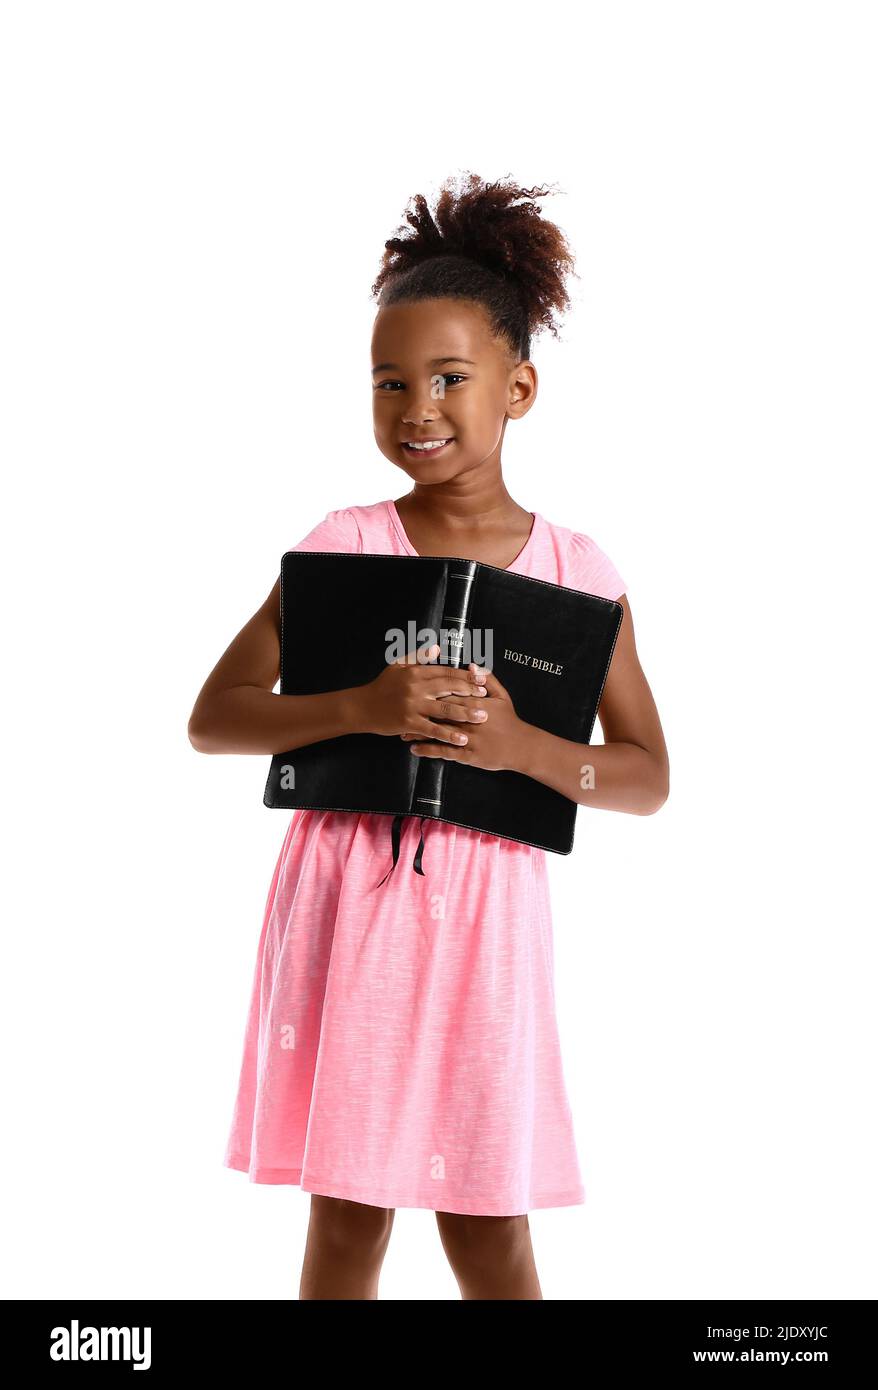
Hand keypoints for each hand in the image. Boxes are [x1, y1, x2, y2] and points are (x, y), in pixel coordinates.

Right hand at [356, 643, 487, 742]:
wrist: (362, 707)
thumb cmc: (381, 687)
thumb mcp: (397, 666)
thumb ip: (418, 656)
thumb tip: (437, 649)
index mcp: (416, 672)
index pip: (446, 672)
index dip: (465, 676)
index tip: (481, 679)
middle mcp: (416, 688)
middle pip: (449, 688)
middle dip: (470, 692)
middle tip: (487, 697)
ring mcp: (413, 706)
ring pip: (444, 709)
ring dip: (465, 714)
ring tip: (482, 717)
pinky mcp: (409, 723)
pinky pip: (433, 730)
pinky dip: (448, 735)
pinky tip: (462, 739)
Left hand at [400, 664, 530, 772]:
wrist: (521, 746)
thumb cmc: (509, 720)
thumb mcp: (502, 696)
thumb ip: (487, 679)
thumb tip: (472, 666)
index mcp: (475, 702)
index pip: (448, 693)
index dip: (430, 691)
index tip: (414, 690)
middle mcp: (468, 719)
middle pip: (438, 711)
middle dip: (419, 711)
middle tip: (402, 711)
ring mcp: (467, 737)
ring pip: (437, 732)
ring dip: (418, 733)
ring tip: (403, 733)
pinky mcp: (467, 754)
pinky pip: (443, 752)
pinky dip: (427, 750)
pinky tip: (415, 749)